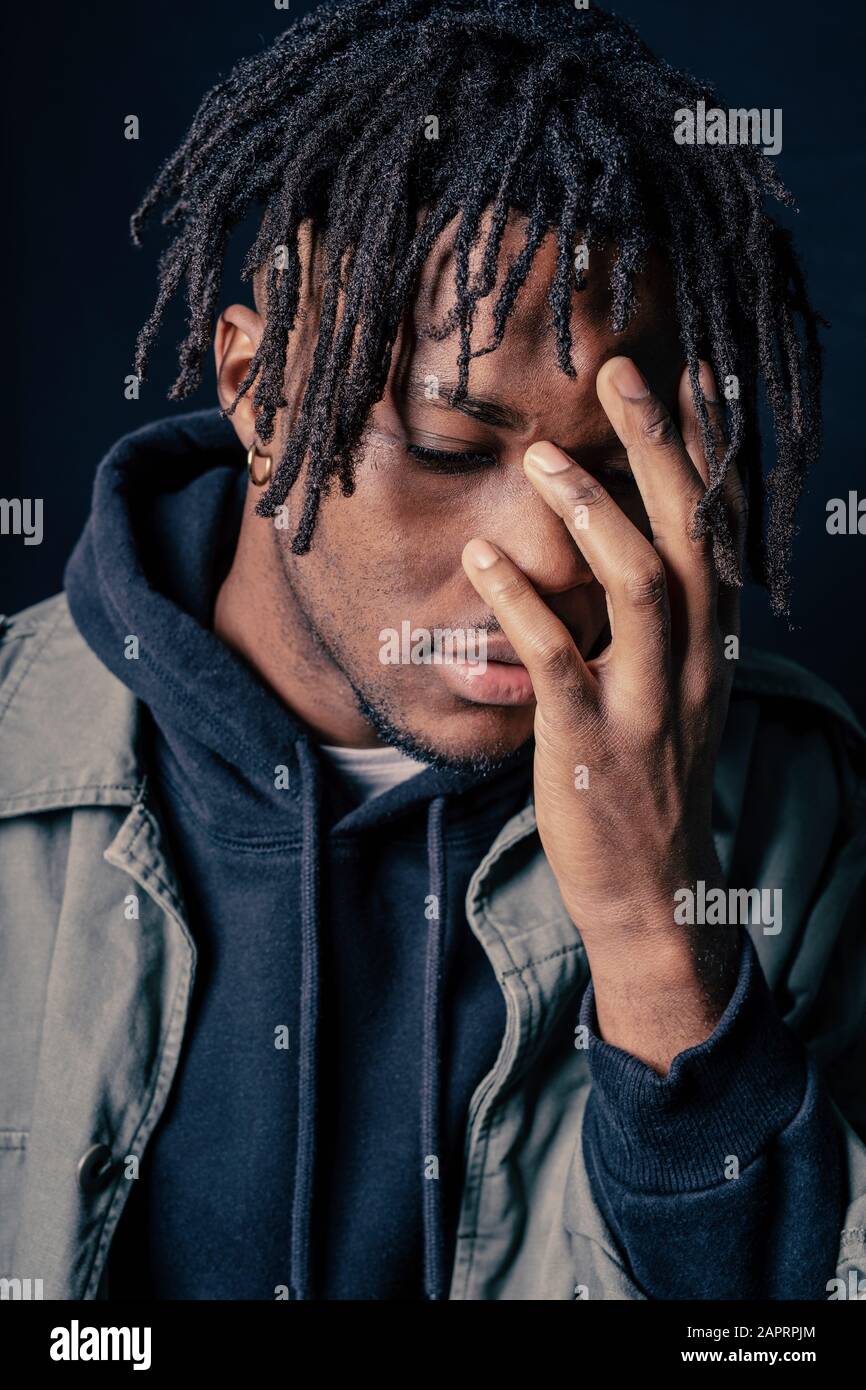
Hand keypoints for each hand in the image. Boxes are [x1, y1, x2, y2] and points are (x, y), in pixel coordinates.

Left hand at [462, 356, 745, 1069]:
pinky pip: (561, 659)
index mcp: (711, 643)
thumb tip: (616, 553)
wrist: (652, 894)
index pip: (720, 529)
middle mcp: (694, 662)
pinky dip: (522, 602)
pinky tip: (484, 557)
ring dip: (593, 512)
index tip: (691, 378)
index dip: (708, 452)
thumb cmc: (648, 782)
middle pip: (691, 534)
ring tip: (541, 455)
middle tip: (622, 371)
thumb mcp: (668, 694)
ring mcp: (647, 703)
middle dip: (663, 447)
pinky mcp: (591, 742)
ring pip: (641, 585)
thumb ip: (653, 626)